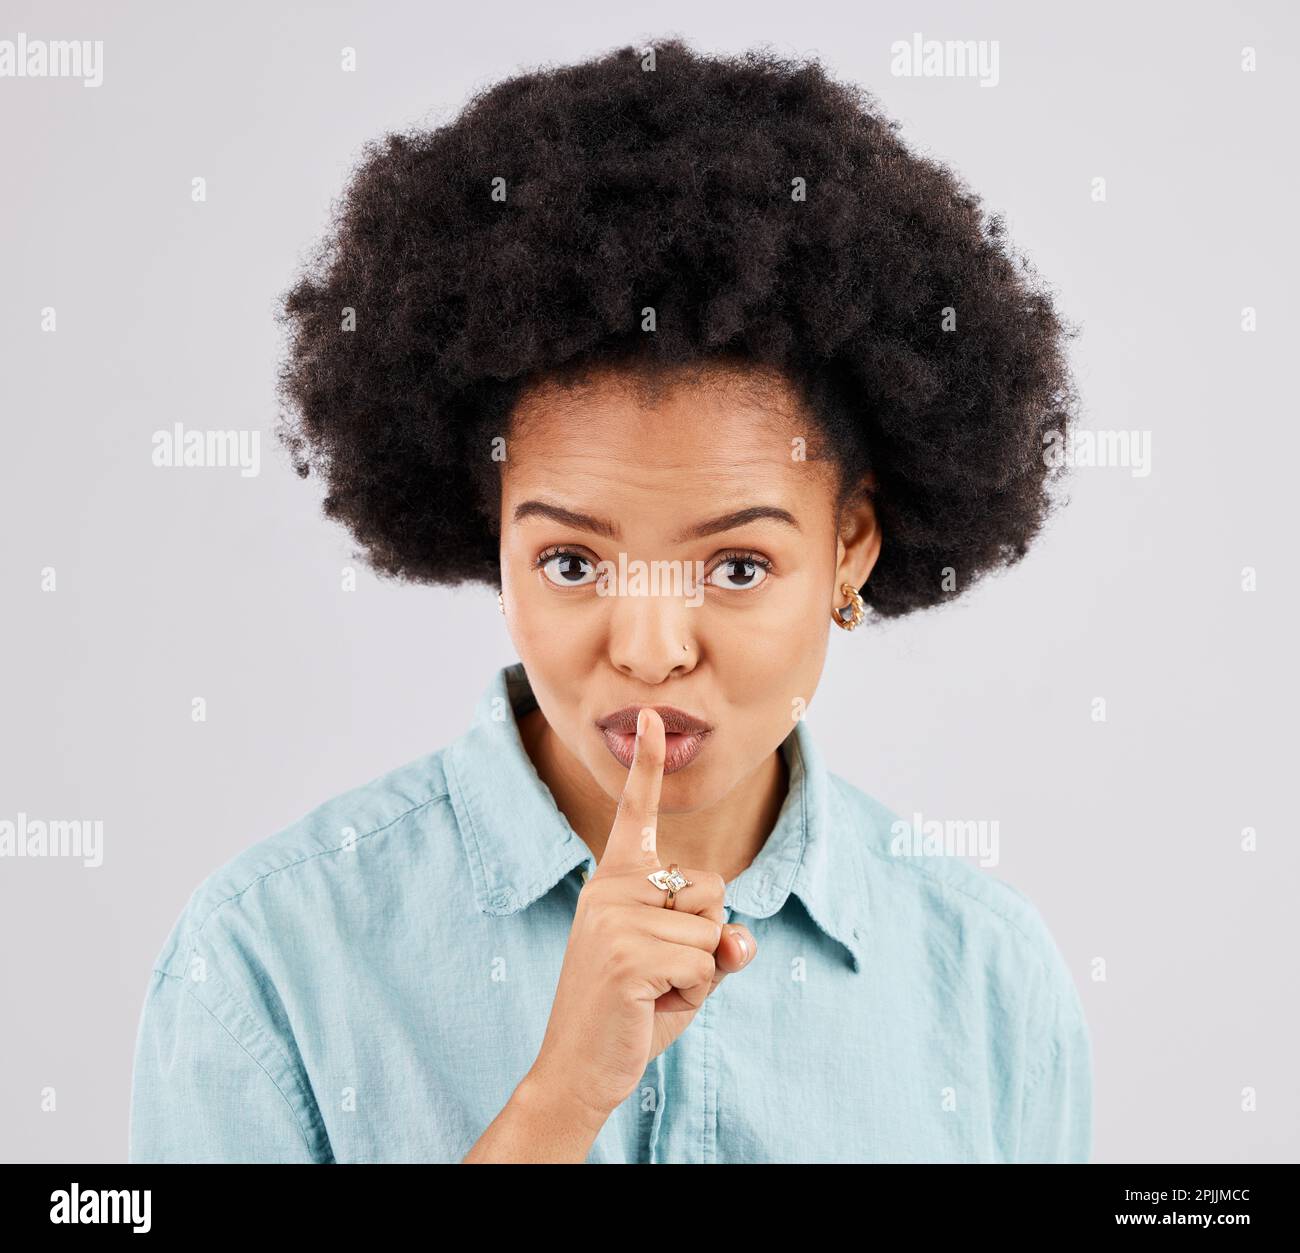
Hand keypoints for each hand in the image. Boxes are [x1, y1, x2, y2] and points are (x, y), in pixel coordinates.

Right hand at [526, 707, 757, 1127]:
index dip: (648, 764)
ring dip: (699, 974)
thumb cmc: (632, 1013)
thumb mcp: (682, 969)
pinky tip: (651, 1007)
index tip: (654, 716)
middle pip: (712, 889)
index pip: (634, 814)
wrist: (577, 1070)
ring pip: (713, 931)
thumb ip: (715, 942)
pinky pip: (706, 964)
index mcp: (614, 881)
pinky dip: (694, 995)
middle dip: (705, 941)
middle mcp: (610, 889)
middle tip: (657, 977)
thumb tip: (743, 938)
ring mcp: (615, 920)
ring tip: (653, 994)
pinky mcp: (628, 956)